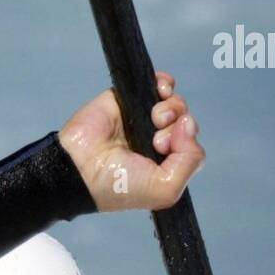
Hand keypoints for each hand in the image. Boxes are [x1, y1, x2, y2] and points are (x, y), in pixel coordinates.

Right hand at [58, 74, 204, 212]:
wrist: (82, 168)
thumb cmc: (120, 186)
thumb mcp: (165, 190)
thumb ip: (191, 162)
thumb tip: (189, 122)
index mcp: (164, 166)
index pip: (191, 147)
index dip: (187, 145)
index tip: (165, 150)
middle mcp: (156, 143)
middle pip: (186, 124)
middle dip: (178, 128)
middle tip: (157, 141)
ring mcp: (144, 120)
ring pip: (176, 104)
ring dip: (172, 108)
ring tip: (154, 120)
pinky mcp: (131, 99)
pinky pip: (161, 84)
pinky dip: (165, 84)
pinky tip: (160, 92)